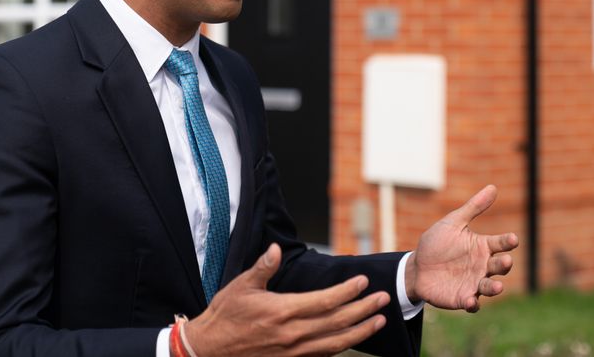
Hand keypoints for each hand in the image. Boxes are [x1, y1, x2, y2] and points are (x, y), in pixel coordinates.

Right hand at [186, 243, 389, 356]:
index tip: (363, 282)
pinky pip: (322, 356)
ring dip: (360, 332)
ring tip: (378, 321)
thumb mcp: (241, 286)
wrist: (210, 350)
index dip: (347, 291)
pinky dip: (340, 348)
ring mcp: (293, 352)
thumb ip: (263, 267)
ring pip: (335, 343)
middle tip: (383, 299)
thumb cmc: (225, 315)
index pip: (324, 301)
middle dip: (363, 310)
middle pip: (337, 323)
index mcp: (282, 312)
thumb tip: (275, 249)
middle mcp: (292, 334)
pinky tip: (352, 340)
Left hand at [405, 185, 518, 311]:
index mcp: (483, 247)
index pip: (500, 243)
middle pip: (499, 266)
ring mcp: (474, 283)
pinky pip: (472, 303)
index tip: (512, 238)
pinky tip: (470, 301)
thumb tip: (493, 187)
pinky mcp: (463, 298)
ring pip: (490, 287)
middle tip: (505, 261)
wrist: (417, 267)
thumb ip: (473, 208)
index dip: (507, 241)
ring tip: (497, 286)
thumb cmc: (437, 243)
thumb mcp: (453, 223)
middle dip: (504, 264)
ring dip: (494, 288)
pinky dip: (473, 303)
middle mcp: (483, 266)